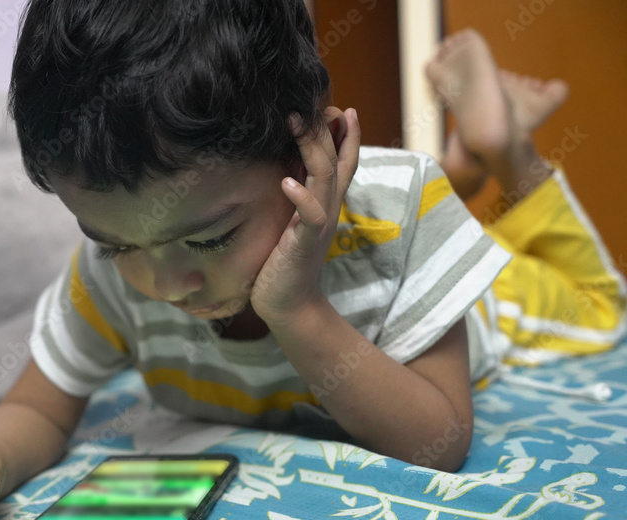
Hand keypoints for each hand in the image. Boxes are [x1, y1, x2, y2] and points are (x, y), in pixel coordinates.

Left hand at [250, 106, 360, 325]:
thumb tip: (288, 166)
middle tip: (307, 102)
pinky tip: (287, 181)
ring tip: (294, 123)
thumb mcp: (291, 221)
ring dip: (311, 148)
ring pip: (324, 178)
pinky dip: (301, 197)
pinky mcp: (303, 242)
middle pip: (335, 161)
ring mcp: (318, 225)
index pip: (344, 162)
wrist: (288, 305)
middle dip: (325, 129)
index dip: (347, 135)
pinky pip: (309, 216)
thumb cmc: (284, 262)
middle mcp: (328, 209)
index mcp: (326, 203)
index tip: (341, 107)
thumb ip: (297, 196)